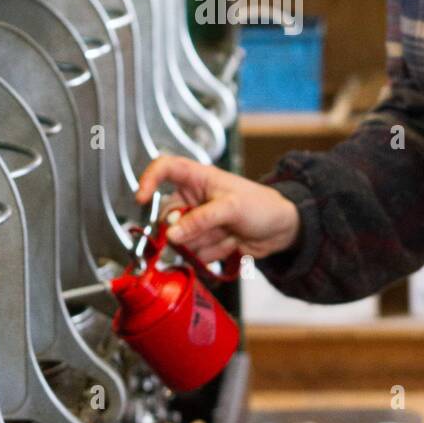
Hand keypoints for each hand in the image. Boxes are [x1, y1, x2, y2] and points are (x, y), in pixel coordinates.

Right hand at [136, 155, 301, 264]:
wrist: (282, 230)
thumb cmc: (262, 205)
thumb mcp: (231, 208)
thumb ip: (200, 220)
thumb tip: (173, 234)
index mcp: (198, 178)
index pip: (165, 168)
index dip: (149, 179)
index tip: (141, 198)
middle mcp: (193, 199)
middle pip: (168, 216)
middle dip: (184, 230)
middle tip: (206, 231)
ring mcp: (198, 222)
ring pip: (181, 240)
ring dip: (203, 243)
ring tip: (228, 235)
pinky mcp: (204, 242)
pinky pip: (193, 254)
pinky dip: (210, 255)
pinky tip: (229, 245)